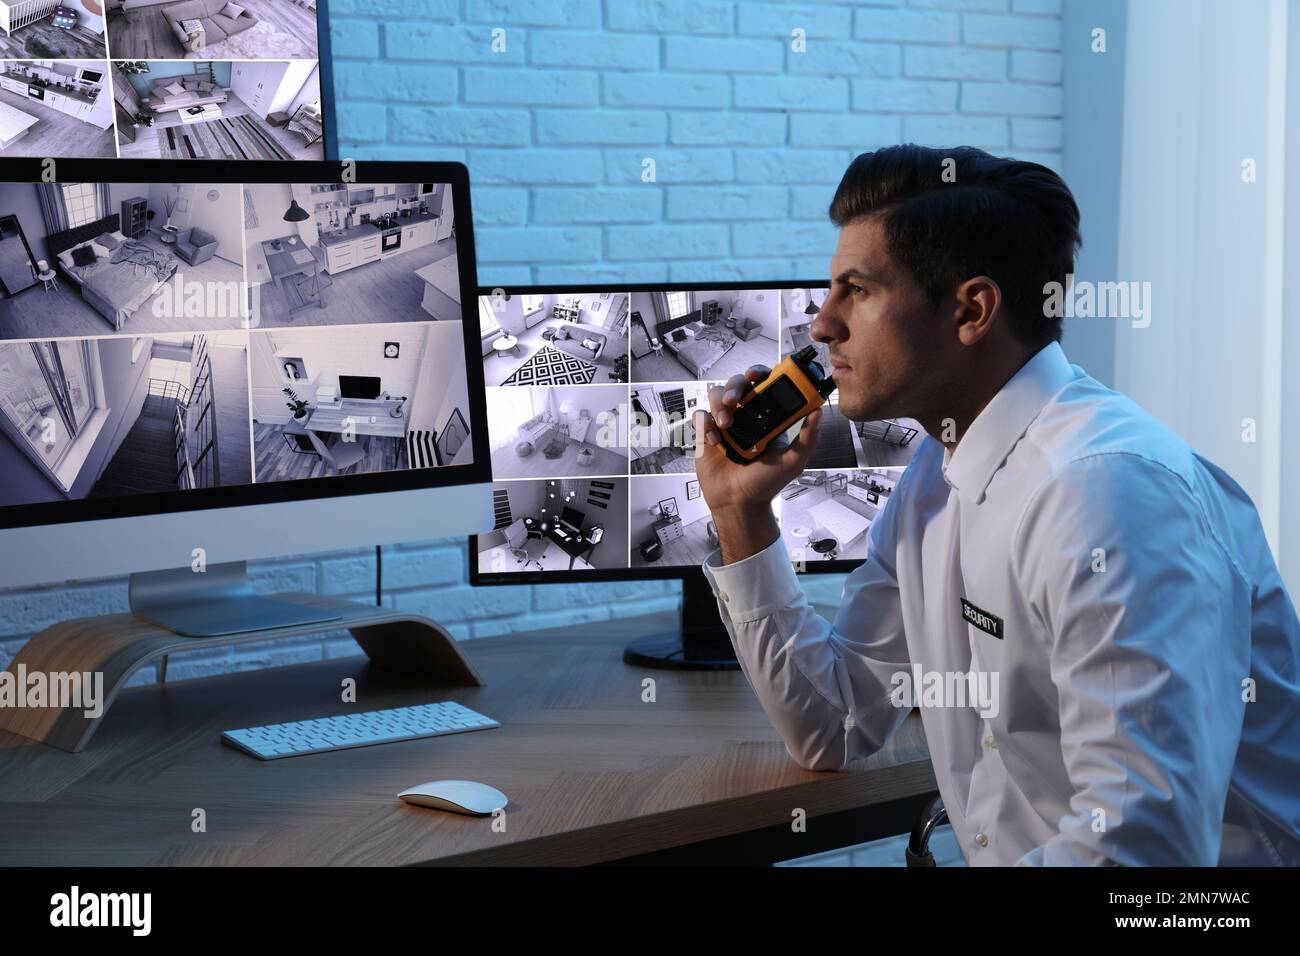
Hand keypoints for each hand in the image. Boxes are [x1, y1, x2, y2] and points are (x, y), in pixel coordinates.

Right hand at [691, 364, 822, 519]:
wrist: (739, 503)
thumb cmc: (764, 484)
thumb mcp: (792, 461)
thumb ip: (807, 437)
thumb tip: (818, 413)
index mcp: (766, 418)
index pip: (763, 386)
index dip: (759, 374)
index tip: (757, 375)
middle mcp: (745, 417)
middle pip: (736, 385)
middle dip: (734, 386)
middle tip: (736, 400)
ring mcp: (725, 424)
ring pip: (716, 396)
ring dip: (719, 405)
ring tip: (726, 424)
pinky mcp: (706, 435)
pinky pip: (700, 416)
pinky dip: (704, 424)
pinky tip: (714, 440)